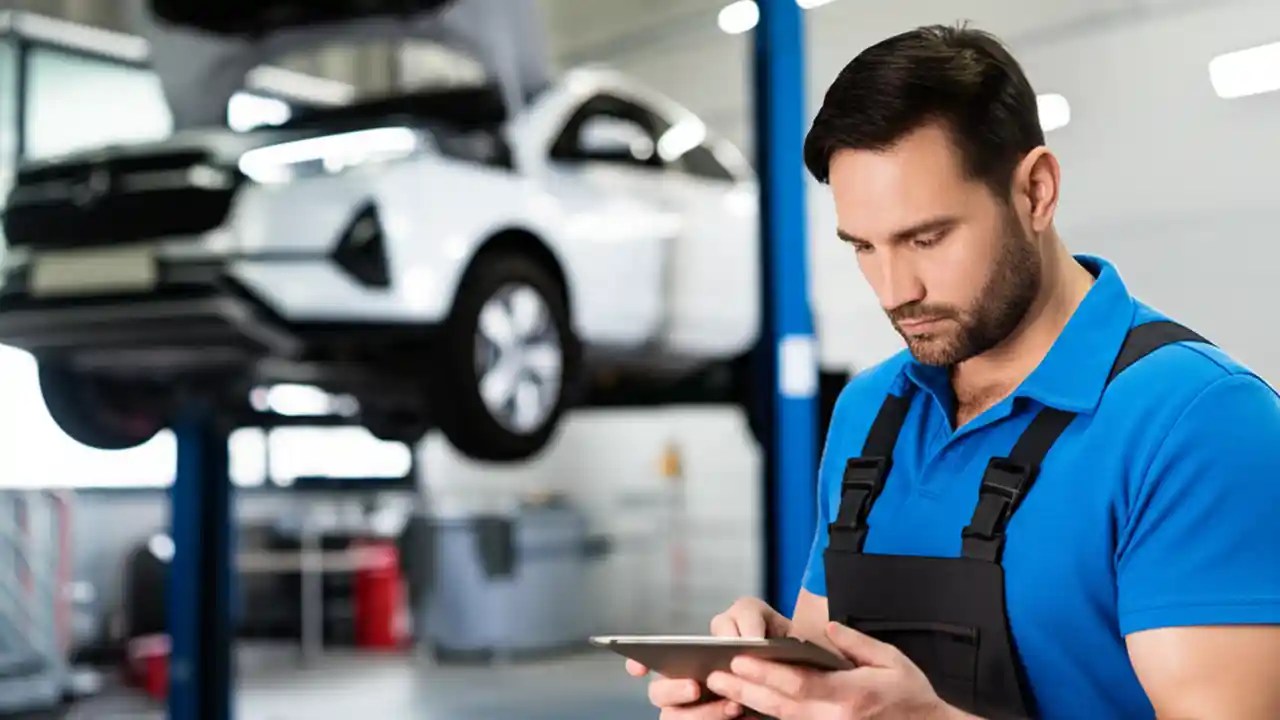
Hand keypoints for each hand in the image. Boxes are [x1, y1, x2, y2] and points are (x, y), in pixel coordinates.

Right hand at [626, 597, 792, 718]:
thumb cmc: (769, 641)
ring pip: (677, 718)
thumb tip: (742, 637)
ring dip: (702, 714)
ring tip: (734, 706)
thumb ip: (747, 617)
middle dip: (672, 690)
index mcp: (687, 655)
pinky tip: (744, 717)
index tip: (638, 666)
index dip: (638, 662)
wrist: (796, 668)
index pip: (650, 660)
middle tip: (696, 686)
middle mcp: (685, 684)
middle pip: (658, 693)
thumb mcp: (761, 619)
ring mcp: (697, 710)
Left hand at [703, 621, 958, 719]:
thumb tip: (826, 628)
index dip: (766, 670)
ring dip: (749, 703)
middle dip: (744, 688)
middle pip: (780, 704)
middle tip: (714, 675)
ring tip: (721, 688)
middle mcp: (834, 718)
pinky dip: (766, 717)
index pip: (798, 682)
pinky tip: (745, 707)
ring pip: (780, 718)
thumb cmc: (910, 696)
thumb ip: (854, 643)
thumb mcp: (890, 660)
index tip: (740, 657)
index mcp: (849, 695)